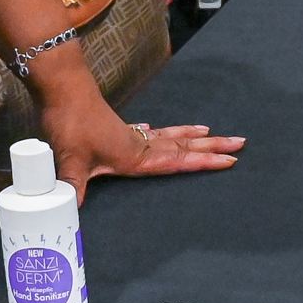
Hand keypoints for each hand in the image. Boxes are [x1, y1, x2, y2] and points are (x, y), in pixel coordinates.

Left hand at [39, 93, 242, 199]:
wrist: (63, 89)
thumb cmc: (71, 122)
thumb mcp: (71, 158)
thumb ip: (73, 186)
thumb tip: (70, 213)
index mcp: (135, 155)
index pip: (178, 160)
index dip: (204, 161)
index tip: (229, 160)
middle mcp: (139, 144)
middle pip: (183, 145)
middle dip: (212, 146)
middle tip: (239, 142)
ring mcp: (129, 135)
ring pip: (169, 137)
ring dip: (192, 136)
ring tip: (211, 132)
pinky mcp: (117, 128)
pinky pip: (148, 133)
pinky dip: (160, 133)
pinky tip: (154, 131)